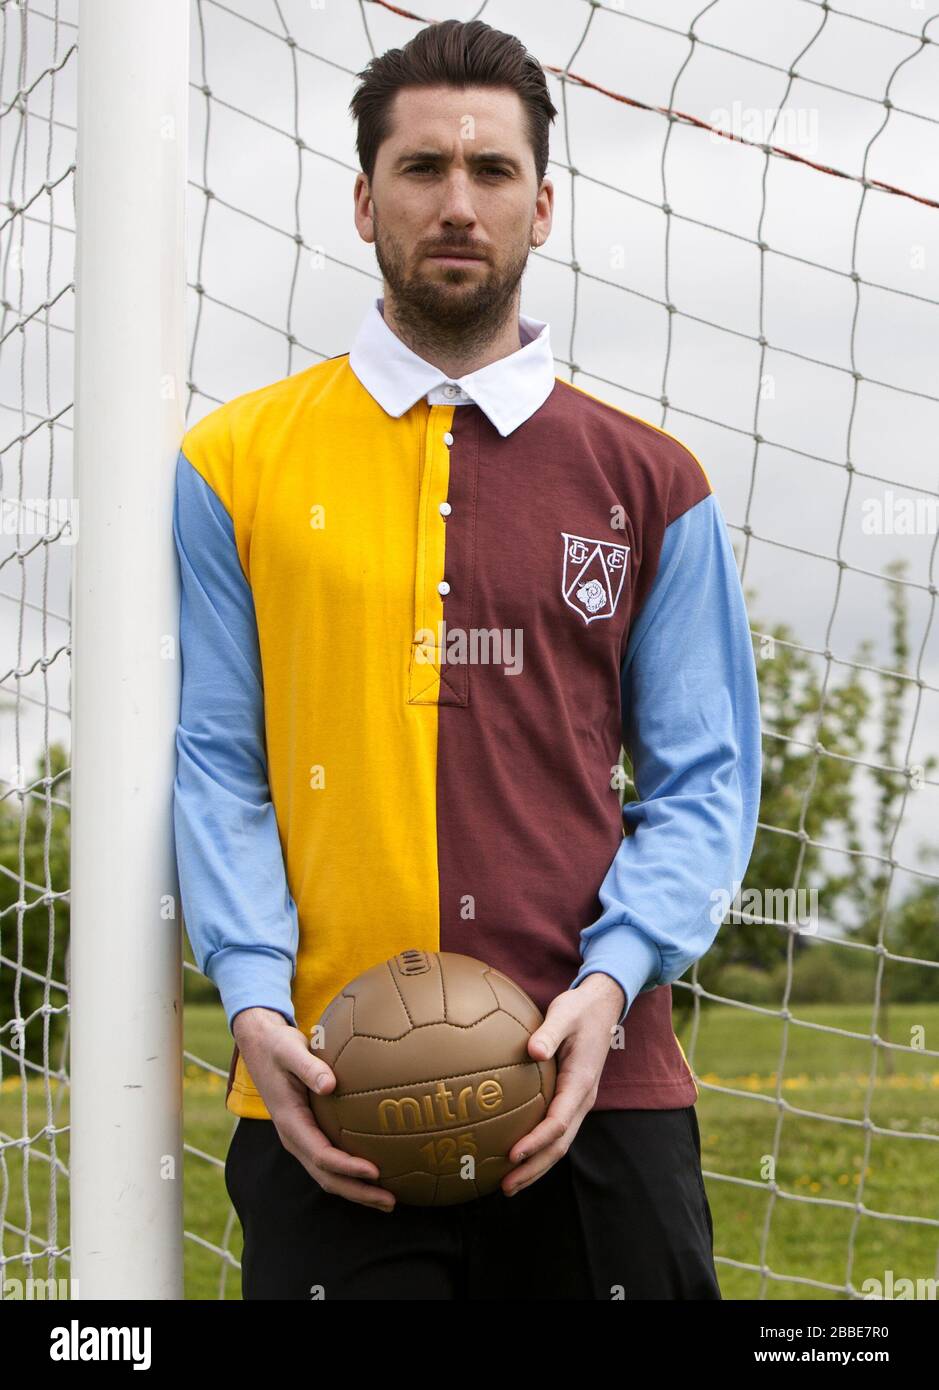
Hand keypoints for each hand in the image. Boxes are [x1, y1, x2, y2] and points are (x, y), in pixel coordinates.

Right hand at [231, 1006, 395, 1211]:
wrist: (261, 1047)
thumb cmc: (278, 1046)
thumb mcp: (290, 1050)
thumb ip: (308, 1067)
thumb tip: (330, 1084)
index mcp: (290, 1123)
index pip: (321, 1155)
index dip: (348, 1167)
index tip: (375, 1171)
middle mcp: (295, 1139)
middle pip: (327, 1176)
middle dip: (358, 1192)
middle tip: (391, 1201)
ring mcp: (301, 1140)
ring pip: (329, 1175)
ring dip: (357, 1190)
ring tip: (390, 1198)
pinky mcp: (309, 1135)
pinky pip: (331, 1161)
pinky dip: (353, 1173)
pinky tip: (379, 1169)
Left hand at [500, 972, 624, 1197]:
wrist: (603, 1006)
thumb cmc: (580, 1009)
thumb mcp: (564, 1013)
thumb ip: (549, 1033)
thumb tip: (532, 1052)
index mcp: (581, 1082)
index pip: (558, 1122)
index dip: (536, 1141)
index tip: (512, 1154)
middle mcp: (583, 1098)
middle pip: (560, 1144)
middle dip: (534, 1167)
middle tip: (505, 1186)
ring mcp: (579, 1102)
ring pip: (560, 1143)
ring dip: (536, 1165)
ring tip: (508, 1183)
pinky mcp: (572, 1098)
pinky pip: (556, 1131)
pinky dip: (539, 1148)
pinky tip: (517, 1154)